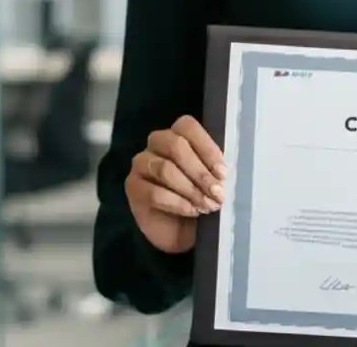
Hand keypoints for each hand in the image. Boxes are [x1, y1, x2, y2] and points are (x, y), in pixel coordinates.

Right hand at [125, 115, 225, 254]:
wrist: (180, 230)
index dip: (207, 148)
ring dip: (190, 189)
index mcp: (179, 134)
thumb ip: (216, 169)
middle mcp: (157, 143)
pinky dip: (177, 203)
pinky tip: (192, 211)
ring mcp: (141, 163)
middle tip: (217, 193)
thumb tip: (223, 173)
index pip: (187, 126)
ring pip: (164, 169)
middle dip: (200, 172)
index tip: (222, 173)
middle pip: (175, 146)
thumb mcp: (213, 180)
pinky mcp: (133, 187)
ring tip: (207, 205)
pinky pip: (154, 192)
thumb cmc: (200, 198)